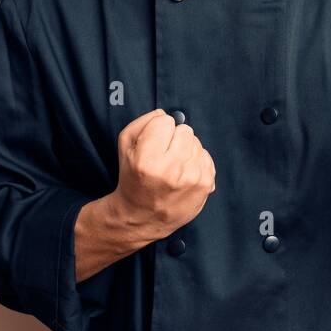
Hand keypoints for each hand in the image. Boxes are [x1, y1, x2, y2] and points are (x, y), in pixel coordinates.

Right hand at [112, 109, 216, 240]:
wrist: (142, 216)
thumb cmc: (133, 178)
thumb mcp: (125, 146)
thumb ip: (143, 122)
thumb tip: (165, 114)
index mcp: (148, 160)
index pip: (165, 121)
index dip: (157, 130)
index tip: (152, 145)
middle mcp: (172, 170)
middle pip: (185, 130)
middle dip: (173, 139)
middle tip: (163, 157)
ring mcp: (192, 178)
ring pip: (196, 142)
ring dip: (185, 151)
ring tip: (172, 167)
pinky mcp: (206, 184)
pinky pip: (206, 156)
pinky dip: (195, 162)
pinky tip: (183, 174)